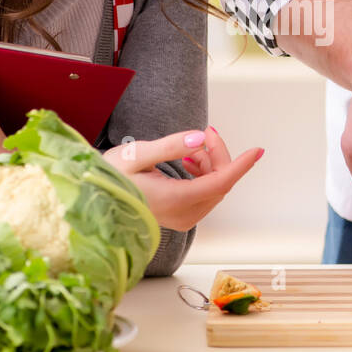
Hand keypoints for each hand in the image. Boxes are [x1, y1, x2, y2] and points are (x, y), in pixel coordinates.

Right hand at [104, 129, 262, 231]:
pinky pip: (204, 195)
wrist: (93, 201)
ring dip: (209, 164)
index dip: (241, 164)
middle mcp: (184, 214)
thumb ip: (170, 146)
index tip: (257, 150)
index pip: (221, 181)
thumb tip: (199, 139)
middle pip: (219, 182)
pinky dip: (202, 175)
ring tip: (189, 148)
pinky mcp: (180, 218)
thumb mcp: (136, 155)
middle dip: (218, 155)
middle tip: (204, 132)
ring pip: (213, 188)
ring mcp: (183, 219)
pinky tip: (186, 161)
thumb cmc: (109, 178)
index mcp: (175, 199)